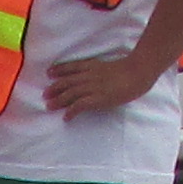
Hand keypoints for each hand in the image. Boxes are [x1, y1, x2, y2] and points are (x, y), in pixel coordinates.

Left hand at [40, 41, 170, 115]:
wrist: (137, 72)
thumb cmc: (130, 70)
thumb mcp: (111, 66)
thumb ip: (102, 71)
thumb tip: (98, 78)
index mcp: (93, 66)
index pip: (72, 67)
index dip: (59, 70)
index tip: (49, 73)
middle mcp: (89, 75)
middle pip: (67, 81)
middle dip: (54, 88)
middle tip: (44, 95)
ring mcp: (93, 87)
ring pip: (70, 93)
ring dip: (58, 100)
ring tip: (49, 106)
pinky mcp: (98, 98)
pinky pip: (79, 105)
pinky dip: (71, 111)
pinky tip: (66, 117)